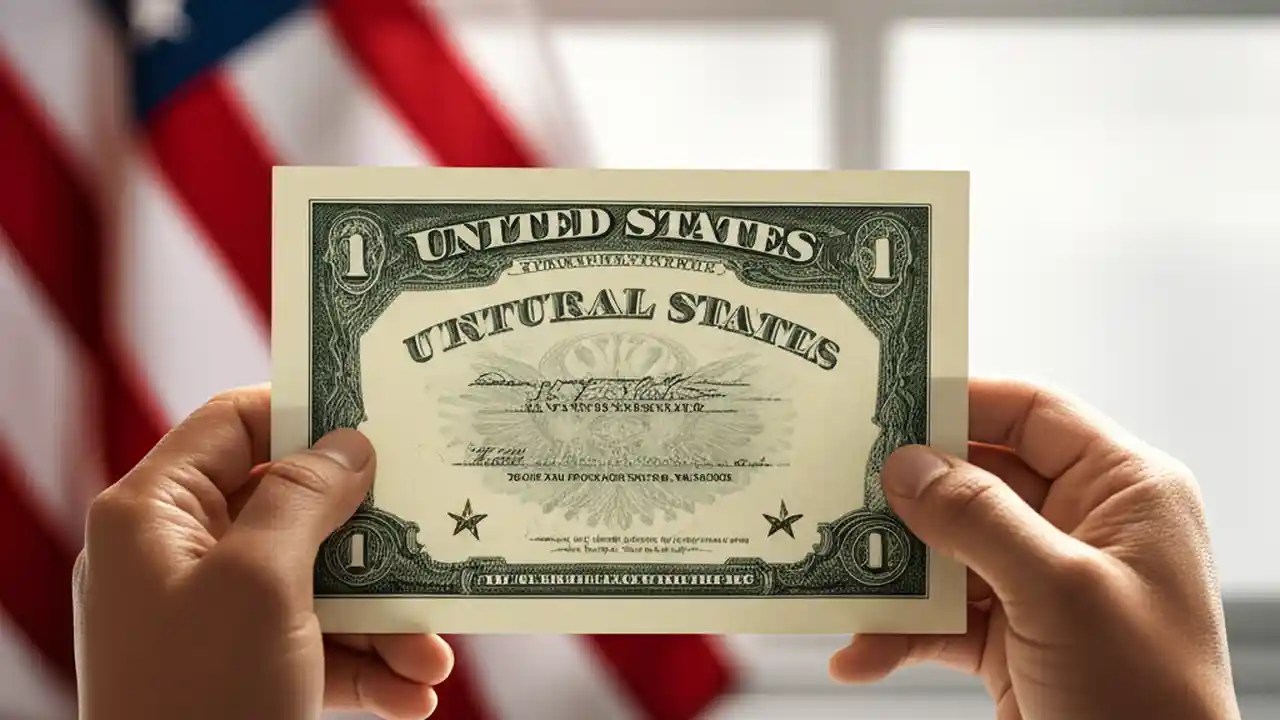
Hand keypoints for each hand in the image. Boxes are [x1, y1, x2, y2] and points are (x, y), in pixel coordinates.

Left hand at [73, 385, 452, 719]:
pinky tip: (412, 694)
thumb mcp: (259, 582)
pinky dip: (366, 665)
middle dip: (369, 538)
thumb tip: (350, 443)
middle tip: (431, 531)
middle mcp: (180, 556)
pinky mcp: (244, 668)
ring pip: (317, 583)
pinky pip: (317, 644)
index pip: (233, 425)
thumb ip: (305, 499)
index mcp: (154, 514)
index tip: (380, 418)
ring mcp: (213, 617)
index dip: (305, 414)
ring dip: (384, 616)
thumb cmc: (201, 697)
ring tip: (433, 653)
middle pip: (292, 509)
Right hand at [829, 379, 1240, 719]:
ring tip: (837, 573)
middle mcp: (1084, 526)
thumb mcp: (1061, 593)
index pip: (1032, 414)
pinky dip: (900, 632)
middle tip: (839, 481)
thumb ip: (979, 519)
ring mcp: (1045, 583)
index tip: (887, 399)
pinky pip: (943, 615)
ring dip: (893, 569)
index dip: (961, 400)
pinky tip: (859, 652)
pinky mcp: (1014, 637)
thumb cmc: (1146, 699)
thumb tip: (907, 465)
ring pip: (949, 548)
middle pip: (977, 479)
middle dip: (908, 492)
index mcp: (1124, 490)